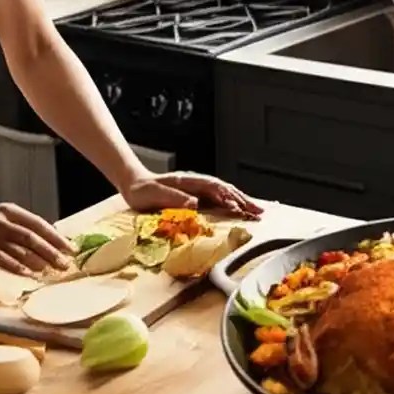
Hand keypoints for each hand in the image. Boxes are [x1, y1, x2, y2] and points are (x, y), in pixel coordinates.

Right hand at [0, 203, 73, 274]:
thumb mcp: (2, 225)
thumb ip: (23, 232)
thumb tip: (52, 246)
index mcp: (9, 211)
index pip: (39, 224)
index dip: (56, 238)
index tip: (71, 249)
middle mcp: (1, 220)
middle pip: (32, 237)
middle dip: (51, 252)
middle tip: (65, 264)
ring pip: (20, 249)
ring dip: (38, 261)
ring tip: (51, 271)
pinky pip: (3, 259)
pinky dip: (18, 267)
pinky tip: (30, 274)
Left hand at [121, 170, 263, 219]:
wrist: (134, 185)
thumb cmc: (142, 191)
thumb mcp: (155, 194)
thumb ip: (174, 197)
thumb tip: (194, 202)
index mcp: (190, 182)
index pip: (215, 188)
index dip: (228, 197)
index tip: (239, 208)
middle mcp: (197, 183)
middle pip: (225, 189)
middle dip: (243, 199)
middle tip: (259, 211)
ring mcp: (198, 189)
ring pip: (225, 193)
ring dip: (241, 201)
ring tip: (256, 211)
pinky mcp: (197, 195)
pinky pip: (218, 199)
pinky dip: (231, 204)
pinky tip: (239, 210)